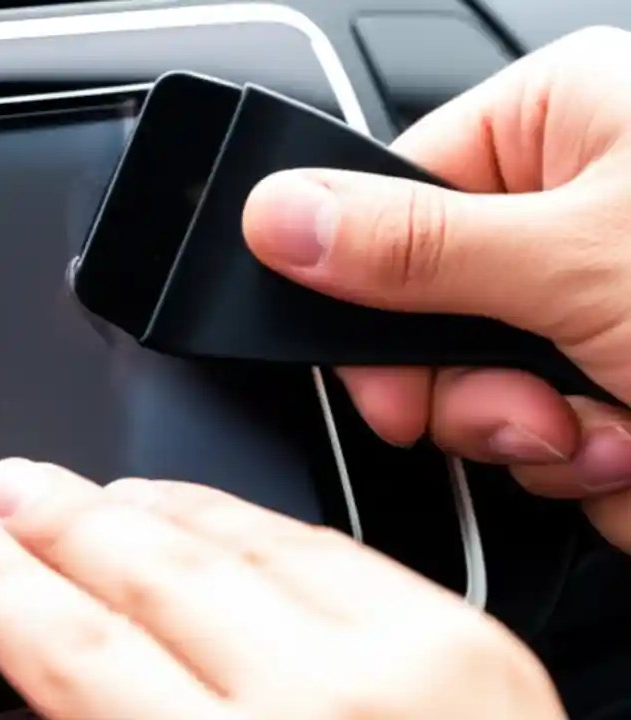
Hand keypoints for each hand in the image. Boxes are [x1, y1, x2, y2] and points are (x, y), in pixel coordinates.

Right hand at [0, 459, 563, 718]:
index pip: (72, 649)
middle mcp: (320, 711)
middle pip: (141, 577)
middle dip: (40, 524)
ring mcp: (402, 665)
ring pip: (222, 539)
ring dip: (124, 506)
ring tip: (53, 492)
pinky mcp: (458, 633)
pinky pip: (310, 534)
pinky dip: (226, 513)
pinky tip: (178, 506)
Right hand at [242, 26, 630, 550]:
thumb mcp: (577, 261)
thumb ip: (409, 247)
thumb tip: (276, 215)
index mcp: (562, 129)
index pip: (394, 201)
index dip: (373, 300)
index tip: (386, 376)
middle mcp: (584, 210)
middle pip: (436, 314)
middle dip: (484, 392)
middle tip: (533, 408)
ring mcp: (609, 305)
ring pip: (498, 393)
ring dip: (552, 438)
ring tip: (629, 429)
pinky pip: (563, 438)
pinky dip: (604, 467)